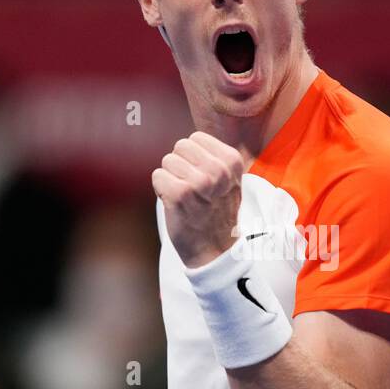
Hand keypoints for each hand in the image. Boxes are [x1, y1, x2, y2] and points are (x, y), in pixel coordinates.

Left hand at [152, 131, 243, 267]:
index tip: (201, 177)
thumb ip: (214, 158)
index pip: (196, 138)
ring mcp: (199, 182)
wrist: (215, 250)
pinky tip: (174, 203)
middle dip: (180, 164)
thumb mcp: (229, 181)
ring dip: (170, 178)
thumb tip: (189, 141)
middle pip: (180, 146)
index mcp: (232, 161)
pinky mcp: (179, 195)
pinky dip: (161, 189)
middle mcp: (218, 170)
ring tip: (184, 197)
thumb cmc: (217, 213)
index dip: (193, 157)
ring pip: (167, 161)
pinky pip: (158, 176)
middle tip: (190, 187)